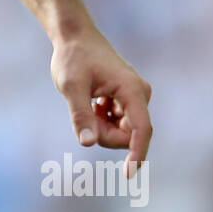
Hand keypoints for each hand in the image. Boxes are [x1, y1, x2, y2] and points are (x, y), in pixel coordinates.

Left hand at [49, 28, 152, 177]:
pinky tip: (93, 102)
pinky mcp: (128, 99)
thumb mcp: (71, 87)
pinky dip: (102, 120)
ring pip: (121, 131)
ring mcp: (135, 97)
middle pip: (127, 135)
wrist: (75, 37)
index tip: (128, 175)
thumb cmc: (72, 58)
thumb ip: (80, 115)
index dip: (136, 154)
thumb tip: (88, 143)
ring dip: (102, 127)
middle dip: (104, 133)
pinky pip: (118, 124)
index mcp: (132, 90)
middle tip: (84, 112)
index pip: (141, 130)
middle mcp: (140, 94)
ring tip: (87, 103)